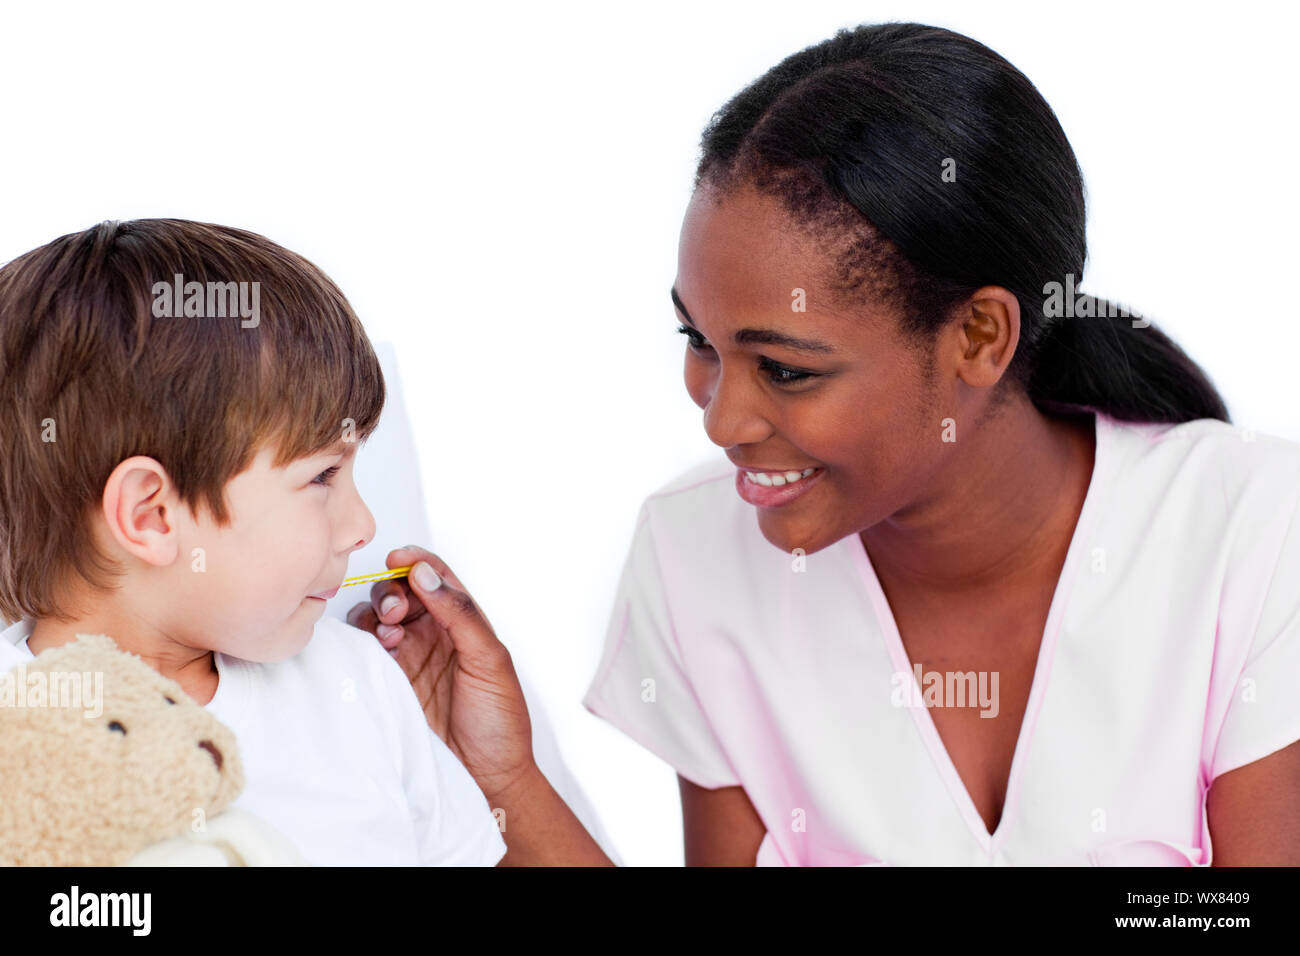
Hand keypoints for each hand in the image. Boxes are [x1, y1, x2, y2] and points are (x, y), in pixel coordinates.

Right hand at [346, 546, 534, 800]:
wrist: (487, 777)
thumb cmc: (500, 721)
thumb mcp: (490, 660)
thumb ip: (460, 614)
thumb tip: (426, 574)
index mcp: (464, 622)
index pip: (436, 577)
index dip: (417, 561)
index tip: (399, 559)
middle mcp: (434, 635)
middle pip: (401, 592)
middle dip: (392, 591)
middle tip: (397, 612)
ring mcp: (409, 658)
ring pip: (378, 617)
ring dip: (377, 614)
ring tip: (390, 633)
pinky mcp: (388, 683)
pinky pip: (365, 650)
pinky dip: (363, 640)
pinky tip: (378, 648)